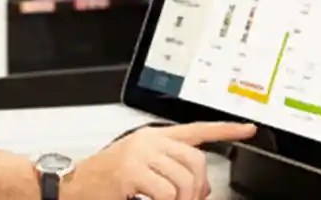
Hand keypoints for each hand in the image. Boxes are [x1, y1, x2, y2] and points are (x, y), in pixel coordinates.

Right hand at [64, 122, 256, 199]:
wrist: (72, 187)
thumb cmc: (104, 181)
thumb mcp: (142, 171)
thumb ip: (171, 171)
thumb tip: (202, 188)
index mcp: (152, 137)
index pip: (196, 129)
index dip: (226, 129)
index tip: (248, 128)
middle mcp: (148, 141)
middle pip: (196, 159)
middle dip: (198, 187)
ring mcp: (139, 154)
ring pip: (184, 179)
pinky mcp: (131, 171)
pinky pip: (167, 192)